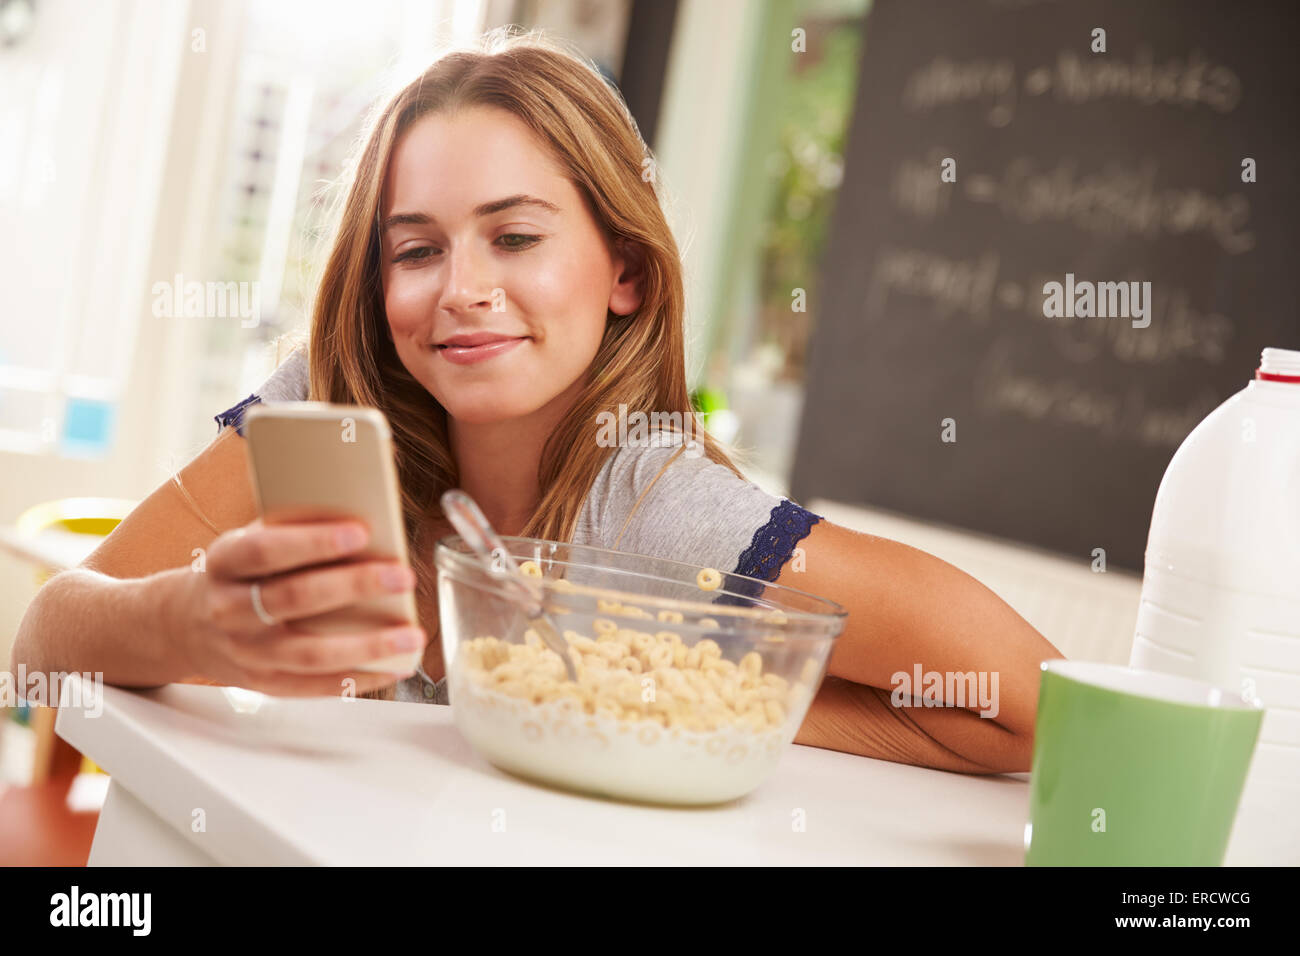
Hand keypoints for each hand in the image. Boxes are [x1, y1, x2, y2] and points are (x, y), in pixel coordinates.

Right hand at [170, 518, 426, 696]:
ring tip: (412, 633)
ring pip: (309, 652)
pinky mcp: (264, 683)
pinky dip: (359, 677)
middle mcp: (229, 609)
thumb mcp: (248, 541)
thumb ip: (293, 530)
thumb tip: (362, 523)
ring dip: (367, 644)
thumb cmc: (238, 574)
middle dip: (354, 586)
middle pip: (294, 598)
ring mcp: (246, 652)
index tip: (361, 531)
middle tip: (402, 575)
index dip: (312, 541)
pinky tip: (394, 666)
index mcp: (224, 563)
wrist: (184, 625)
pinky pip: (316, 686)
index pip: (265, 551)